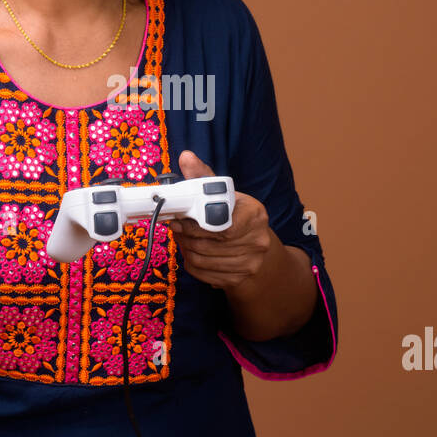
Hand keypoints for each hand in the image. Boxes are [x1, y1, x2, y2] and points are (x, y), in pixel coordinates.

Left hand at [164, 150, 271, 291]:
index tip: (179, 218)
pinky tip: (191, 252)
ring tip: (182, 238)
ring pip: (202, 259)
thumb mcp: (228, 195)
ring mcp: (249, 263)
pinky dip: (191, 263)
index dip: (195, 224)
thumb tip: (186, 157)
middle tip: (175, 227)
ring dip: (185, 248)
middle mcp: (257, 240)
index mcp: (255, 214)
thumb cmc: (240, 219)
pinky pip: (203, 273)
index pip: (221, 225)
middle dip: (185, 235)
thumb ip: (205, 177)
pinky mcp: (238, 279)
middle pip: (208, 243)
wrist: (262, 252)